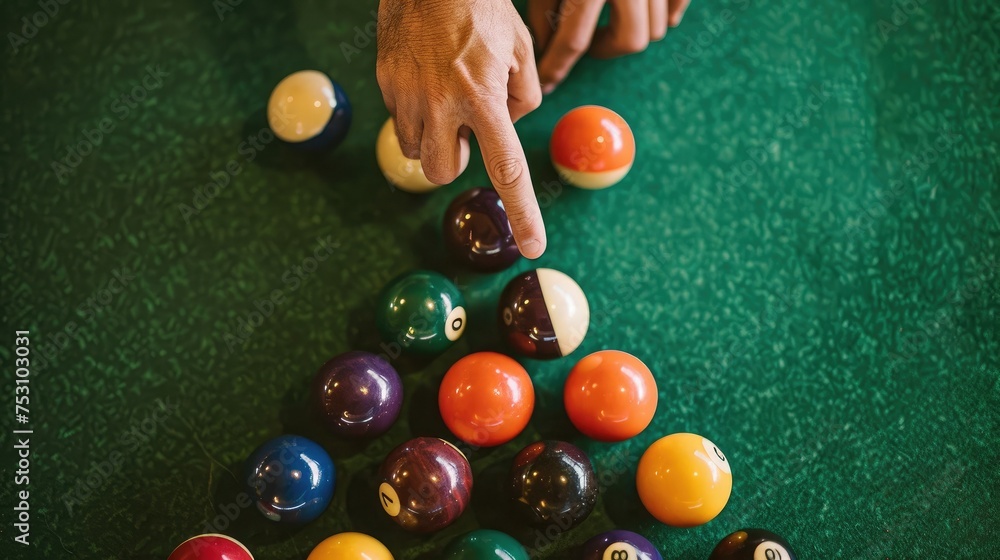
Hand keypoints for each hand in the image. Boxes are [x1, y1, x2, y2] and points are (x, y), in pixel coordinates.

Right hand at [376, 0, 545, 258]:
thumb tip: (507, 126)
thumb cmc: (482, 7)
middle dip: (454, 160)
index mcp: (484, 97)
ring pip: (416, 150)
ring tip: (444, 94)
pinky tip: (426, 78)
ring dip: (433, 137)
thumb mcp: (520, 49)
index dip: (522, 212)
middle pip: (442, 172)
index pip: (507, 169)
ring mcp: (406, 96)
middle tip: (467, 126)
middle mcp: (442, 104)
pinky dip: (415, 113)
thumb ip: (524, 97)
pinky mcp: (384, 83)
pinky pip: (399, 119)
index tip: (532, 247)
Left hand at [528, 0, 691, 92]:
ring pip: (656, 28)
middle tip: (588, 41)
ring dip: (629, 31)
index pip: (573, 40)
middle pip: (629, 40)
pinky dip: (668, 16)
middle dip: (605, 49)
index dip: (556, 67)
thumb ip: (543, 12)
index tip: (546, 87)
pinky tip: (653, 17)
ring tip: (610, 20)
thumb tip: (546, 49)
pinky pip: (678, 7)